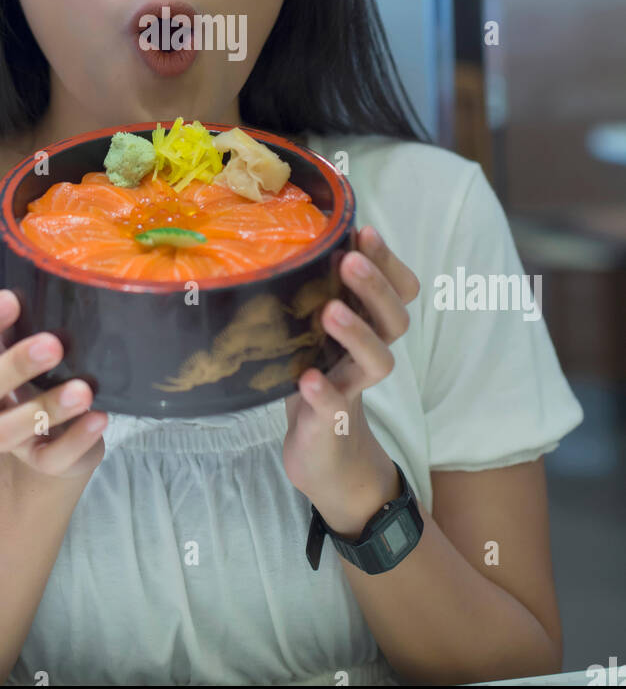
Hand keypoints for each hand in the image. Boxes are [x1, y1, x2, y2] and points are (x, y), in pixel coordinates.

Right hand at [0, 290, 107, 480]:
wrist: (62, 436)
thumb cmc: (45, 369)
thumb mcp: (35, 335)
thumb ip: (30, 300)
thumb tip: (27, 246)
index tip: (10, 299)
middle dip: (10, 368)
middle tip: (53, 345)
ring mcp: (11, 437)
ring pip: (1, 434)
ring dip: (44, 409)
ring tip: (84, 390)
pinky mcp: (42, 461)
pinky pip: (50, 459)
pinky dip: (75, 440)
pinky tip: (99, 418)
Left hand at [282, 226, 419, 532]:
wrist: (324, 458)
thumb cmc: (318, 379)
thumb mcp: (316, 333)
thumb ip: (313, 294)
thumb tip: (289, 238)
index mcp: (368, 325)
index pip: (399, 290)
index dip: (389, 262)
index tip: (364, 230)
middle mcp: (368, 355)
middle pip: (395, 319)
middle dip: (375, 287)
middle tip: (349, 260)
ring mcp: (353, 389)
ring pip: (378, 362)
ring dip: (357, 334)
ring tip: (330, 312)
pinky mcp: (332, 423)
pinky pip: (336, 407)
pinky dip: (325, 393)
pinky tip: (308, 378)